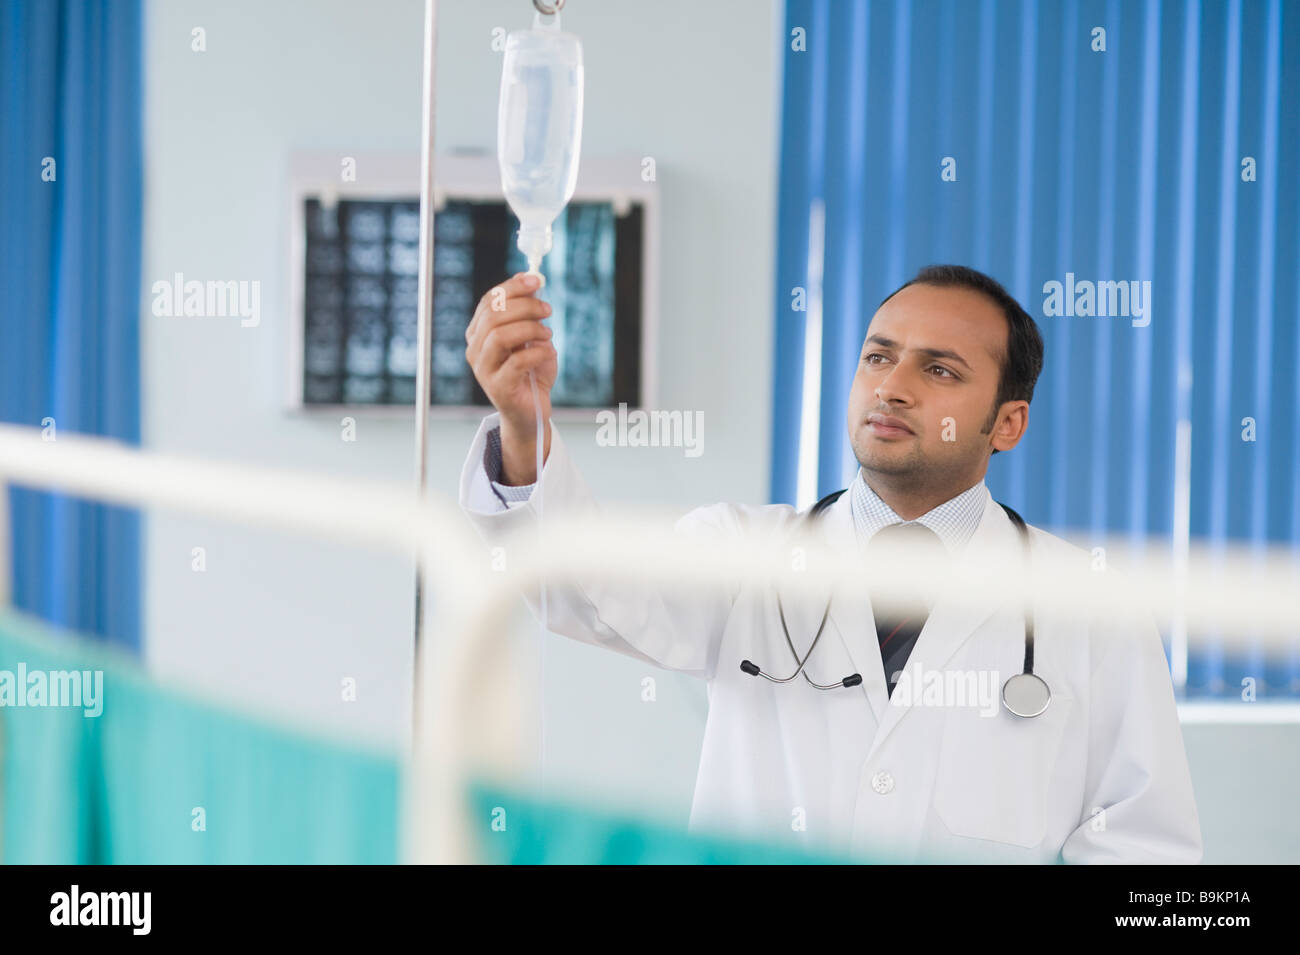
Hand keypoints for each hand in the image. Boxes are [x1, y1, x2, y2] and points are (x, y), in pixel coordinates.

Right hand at [464, 272, 555, 482]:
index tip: (537, 280)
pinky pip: (517, 361)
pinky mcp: (498, 388)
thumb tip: (532, 279)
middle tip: (547, 309)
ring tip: (548, 333)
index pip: (489, 301)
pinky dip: (538, 352)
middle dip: (524, 306)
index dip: (513, 287)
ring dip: (530, 328)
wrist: (532, 411)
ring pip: (500, 336)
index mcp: (479, 333)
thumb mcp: (532, 336)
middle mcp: (475, 350)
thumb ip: (528, 311)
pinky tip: (548, 353)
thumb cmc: (532, 371)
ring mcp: (484, 370)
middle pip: (493, 315)